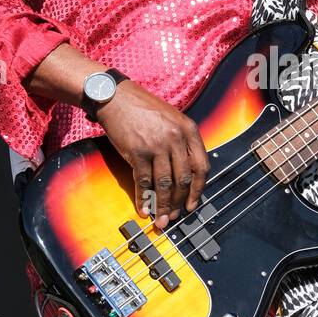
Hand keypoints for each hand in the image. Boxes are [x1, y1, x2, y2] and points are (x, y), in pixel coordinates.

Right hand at [97, 81, 209, 227]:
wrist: (116, 97)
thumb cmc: (143, 108)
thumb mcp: (172, 118)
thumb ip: (182, 141)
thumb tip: (186, 173)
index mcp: (189, 130)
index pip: (201, 166)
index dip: (198, 190)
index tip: (192, 204)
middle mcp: (176, 138)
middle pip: (184, 179)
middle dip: (179, 202)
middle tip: (174, 217)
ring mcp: (157, 145)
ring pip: (165, 184)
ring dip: (163, 205)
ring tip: (161, 219)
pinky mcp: (137, 152)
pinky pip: (143, 182)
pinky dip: (144, 198)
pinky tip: (144, 209)